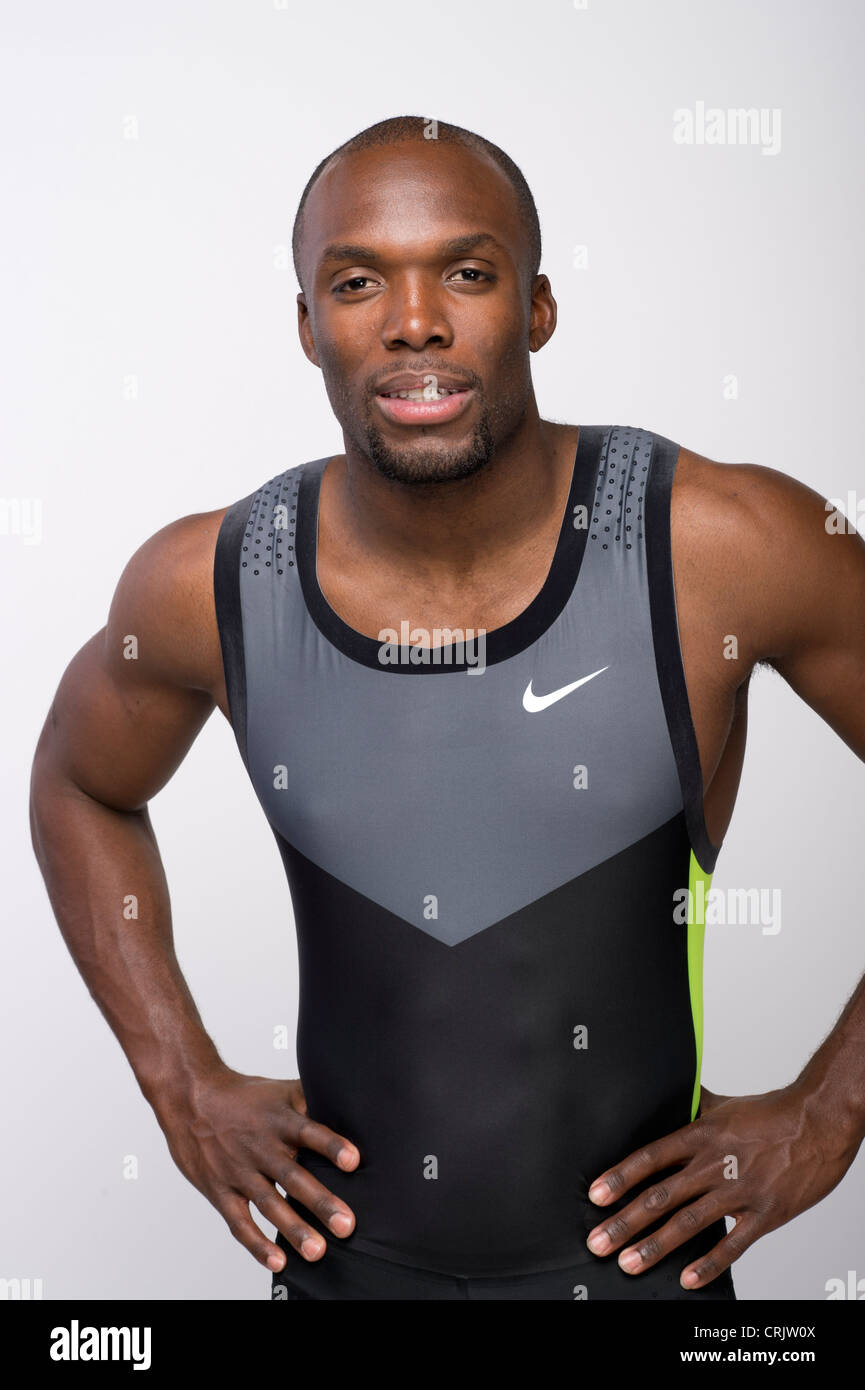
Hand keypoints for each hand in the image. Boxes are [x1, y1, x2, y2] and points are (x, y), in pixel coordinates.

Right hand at [154, 1065, 358, 1271]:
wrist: (191, 1098)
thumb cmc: (244, 1096)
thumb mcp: (280, 1091)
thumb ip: (313, 1100)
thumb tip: (351, 1101)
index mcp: (280, 1121)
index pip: (309, 1132)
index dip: (331, 1146)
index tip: (354, 1161)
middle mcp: (261, 1147)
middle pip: (293, 1176)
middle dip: (320, 1202)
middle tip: (346, 1225)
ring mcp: (239, 1171)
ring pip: (269, 1204)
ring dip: (294, 1229)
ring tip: (317, 1252)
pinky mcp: (220, 1191)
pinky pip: (240, 1222)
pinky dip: (257, 1244)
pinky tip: (279, 1261)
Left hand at [585, 1081, 858, 1289]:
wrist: (818, 1122)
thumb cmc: (770, 1114)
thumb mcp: (722, 1104)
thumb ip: (690, 1106)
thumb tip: (663, 1096)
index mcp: (701, 1135)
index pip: (651, 1157)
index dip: (621, 1177)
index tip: (596, 1195)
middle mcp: (714, 1164)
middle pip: (662, 1196)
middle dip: (626, 1221)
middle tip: (599, 1242)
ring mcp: (739, 1191)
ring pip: (689, 1223)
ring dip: (656, 1246)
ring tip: (629, 1263)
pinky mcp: (765, 1214)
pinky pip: (733, 1245)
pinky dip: (709, 1263)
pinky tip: (687, 1279)